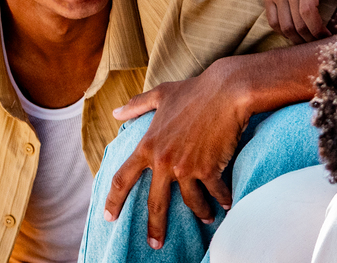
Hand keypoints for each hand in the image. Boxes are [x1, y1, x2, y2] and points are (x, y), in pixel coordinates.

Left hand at [104, 58, 252, 248]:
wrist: (226, 91)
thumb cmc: (194, 91)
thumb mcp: (161, 94)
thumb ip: (137, 105)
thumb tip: (116, 112)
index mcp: (148, 146)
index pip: (123, 179)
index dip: (114, 200)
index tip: (109, 217)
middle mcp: (163, 162)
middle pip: (155, 204)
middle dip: (155, 228)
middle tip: (155, 244)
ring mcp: (186, 168)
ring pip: (191, 202)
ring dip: (200, 213)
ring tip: (206, 218)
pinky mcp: (209, 170)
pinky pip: (215, 192)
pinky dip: (222, 199)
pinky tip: (227, 203)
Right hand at [267, 0, 336, 42]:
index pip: (308, 12)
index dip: (318, 29)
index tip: (327, 37)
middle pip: (297, 23)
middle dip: (310, 38)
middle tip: (319, 43)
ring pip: (283, 25)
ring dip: (296, 39)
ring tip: (308, 41)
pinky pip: (271, 21)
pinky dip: (282, 31)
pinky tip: (293, 33)